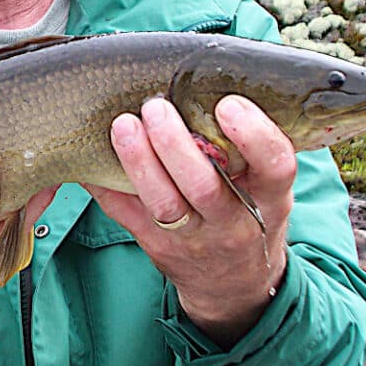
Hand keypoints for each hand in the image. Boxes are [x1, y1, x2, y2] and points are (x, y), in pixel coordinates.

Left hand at [83, 95, 294, 347]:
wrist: (234, 286)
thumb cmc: (250, 213)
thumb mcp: (269, 188)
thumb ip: (254, 148)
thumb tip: (215, 79)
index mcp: (269, 198)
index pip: (274, 167)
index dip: (254, 136)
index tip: (228, 105)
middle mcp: (233, 222)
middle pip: (204, 186)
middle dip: (175, 144)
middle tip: (157, 106)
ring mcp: (193, 238)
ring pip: (163, 203)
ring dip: (138, 162)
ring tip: (122, 124)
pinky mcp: (157, 247)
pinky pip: (126, 214)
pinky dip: (105, 184)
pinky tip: (91, 157)